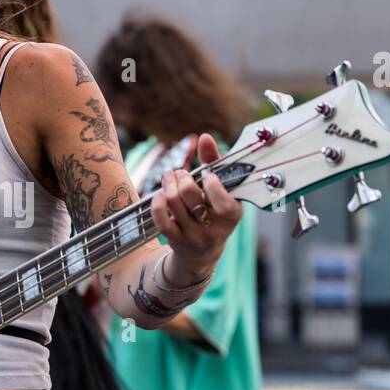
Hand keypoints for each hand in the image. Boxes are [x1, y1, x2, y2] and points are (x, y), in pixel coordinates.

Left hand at [151, 133, 242, 282]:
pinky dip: (157, 203)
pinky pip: (161, 220)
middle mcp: (215, 229)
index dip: (212, 185)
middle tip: (179, 172)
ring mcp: (195, 237)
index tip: (207, 175)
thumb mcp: (222, 191)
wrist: (202, 253)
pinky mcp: (176, 241)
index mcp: (232, 215)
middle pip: (189, 194)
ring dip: (167, 184)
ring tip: (169, 178)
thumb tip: (205, 137)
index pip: (224, 202)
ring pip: (172, 202)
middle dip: (181, 176)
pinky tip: (160, 194)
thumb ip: (215, 163)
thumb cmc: (214, 212)